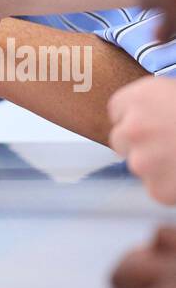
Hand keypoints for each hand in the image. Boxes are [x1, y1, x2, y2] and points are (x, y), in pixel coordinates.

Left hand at [108, 78, 175, 203]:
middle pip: (121, 139)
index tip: (154, 124)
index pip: (118, 111)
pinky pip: (156, 188)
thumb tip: (141, 117)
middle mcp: (133, 127)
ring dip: (155, 166)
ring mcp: (142, 161)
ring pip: (138, 165)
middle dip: (140, 143)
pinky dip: (170, 186)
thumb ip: (154, 104)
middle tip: (170, 145)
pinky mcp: (157, 190)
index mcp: (139, 98)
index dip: (137, 118)